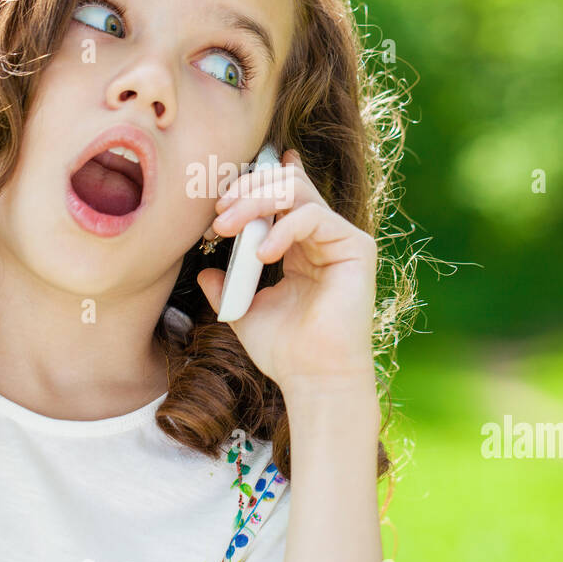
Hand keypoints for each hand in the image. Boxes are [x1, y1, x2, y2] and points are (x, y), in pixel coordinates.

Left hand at [196, 149, 377, 398]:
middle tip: (217, 214)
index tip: (216, 205)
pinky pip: (315, 217)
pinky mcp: (357, 246)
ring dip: (255, 203)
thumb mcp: (243, 311)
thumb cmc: (283, 350)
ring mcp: (341, 239)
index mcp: (299, 246)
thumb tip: (205, 272)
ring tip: (226, 227)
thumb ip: (227, 287)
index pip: (280, 195)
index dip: (250, 185)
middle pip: (286, 184)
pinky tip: (261, 254)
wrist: (312, 378)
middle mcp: (322, 237)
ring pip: (297, 192)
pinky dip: (283, 229)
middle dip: (246, 190)